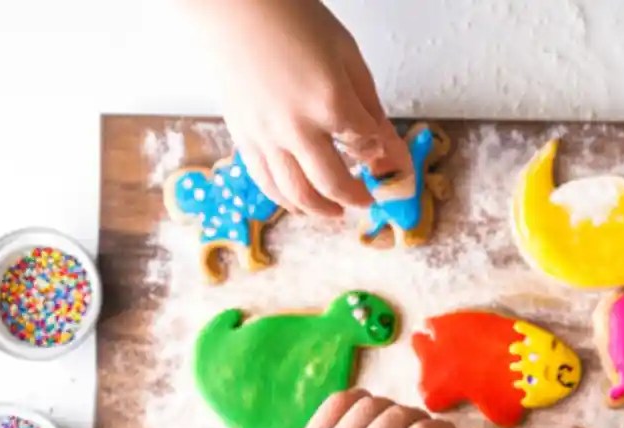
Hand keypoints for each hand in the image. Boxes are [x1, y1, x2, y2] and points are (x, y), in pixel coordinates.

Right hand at [193, 0, 409, 215]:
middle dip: (356, 196)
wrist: (232, 6)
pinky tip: (300, 203)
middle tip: (368, 199)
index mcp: (329, 102)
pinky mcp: (243, 136)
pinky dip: (285, 199)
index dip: (382, 156)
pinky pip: (266, 182)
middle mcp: (296, 128)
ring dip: (321, 210)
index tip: (391, 161)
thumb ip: (369, 106)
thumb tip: (388, 148)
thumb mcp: (346, 56)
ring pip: (296, 194)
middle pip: (334, 183)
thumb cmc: (291, 19)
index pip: (366, 145)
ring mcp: (265, 136)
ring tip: (337, 212)